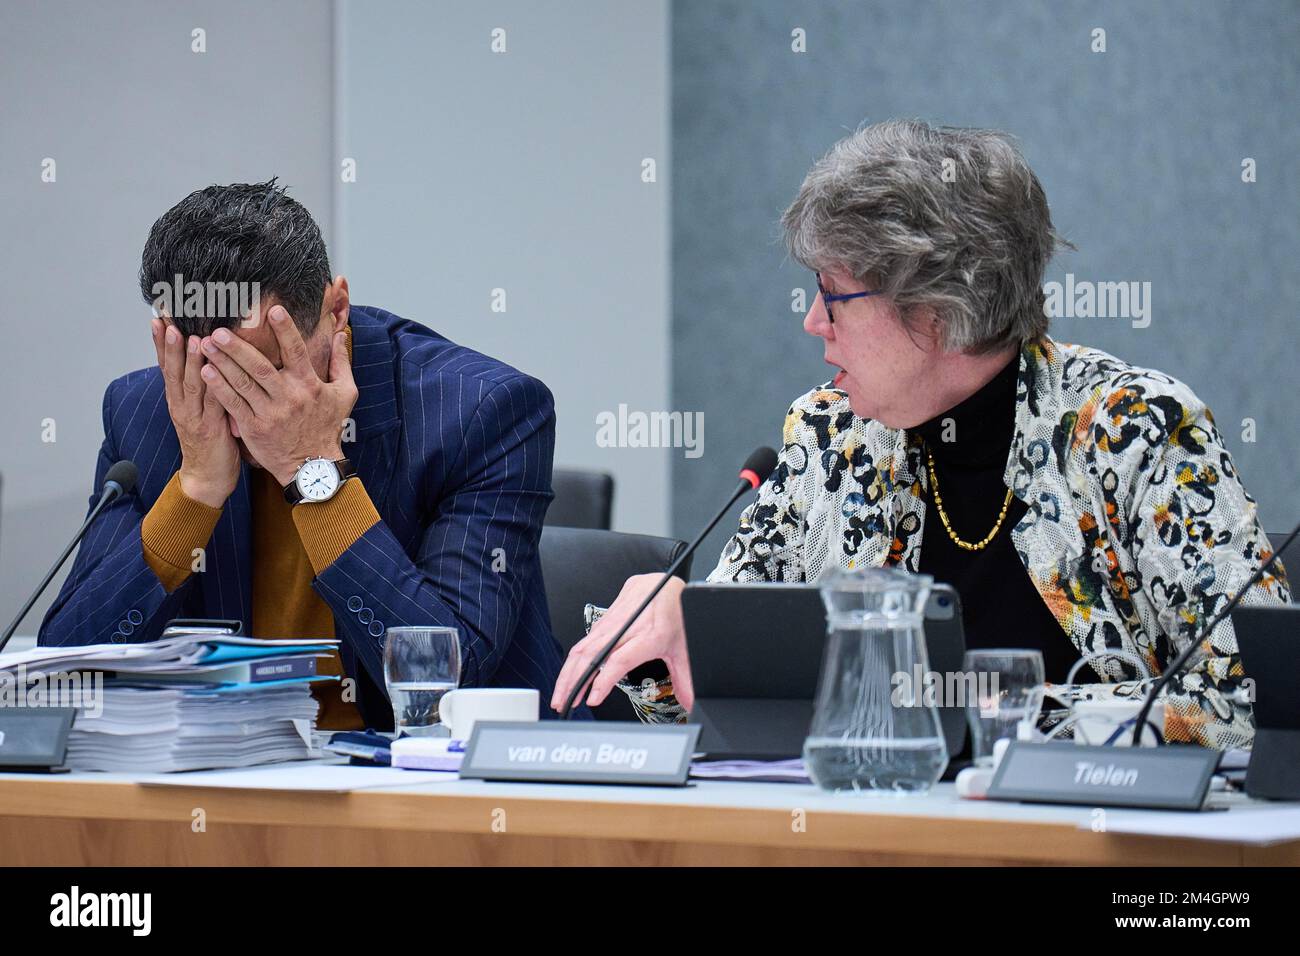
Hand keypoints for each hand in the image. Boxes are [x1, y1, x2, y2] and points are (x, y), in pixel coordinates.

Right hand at [151, 318, 239, 507]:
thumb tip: (208, 359)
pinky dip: (212, 386)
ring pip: (190, 384)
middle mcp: (181, 406)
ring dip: (190, 361)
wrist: (207, 478)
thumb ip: (203, 387)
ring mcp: (193, 417)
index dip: (161, 342)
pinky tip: (213, 370)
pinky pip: (211, 404)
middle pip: (173, 370)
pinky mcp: (210, 429)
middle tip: (169, 320)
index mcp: (177, 400)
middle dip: (170, 344)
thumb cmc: (209, 442)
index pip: (166, 365)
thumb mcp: (202, 410)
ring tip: (191, 338)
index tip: (158, 318)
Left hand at [199, 306, 356, 486]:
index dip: (286, 330)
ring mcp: (269, 413)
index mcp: (309, 385)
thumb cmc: (328, 427)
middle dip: (237, 347)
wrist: (314, 467)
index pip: (297, 352)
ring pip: (242, 383)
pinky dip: (218, 388)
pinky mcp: (253, 428)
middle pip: (260, 367)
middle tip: (218, 329)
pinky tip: (205, 372)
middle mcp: (288, 397)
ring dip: (221, 363)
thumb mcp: (345, 394)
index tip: (273, 310)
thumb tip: (340, 334)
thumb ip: (341, 362)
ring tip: (204, 344)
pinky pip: (233, 404)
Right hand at [550, 573, 693, 712]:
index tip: (593, 698)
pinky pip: (587, 637)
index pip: (620, 660)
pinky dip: (575, 658)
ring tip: (561, 692)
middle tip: (565, 702)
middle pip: (592, 655)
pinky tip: (570, 672)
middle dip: (572, 681)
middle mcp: (627, 626)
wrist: (668, 582)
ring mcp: (614, 618)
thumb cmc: (676, 612)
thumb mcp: (683, 649)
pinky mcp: (606, 614)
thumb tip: (688, 701)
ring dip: (568, 671)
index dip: (604, 681)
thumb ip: (684, 679)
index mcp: (649, 635)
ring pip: (583, 646)